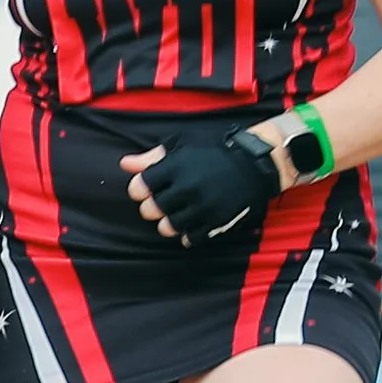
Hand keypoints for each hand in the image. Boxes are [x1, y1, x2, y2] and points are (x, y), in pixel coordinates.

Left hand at [121, 125, 278, 242]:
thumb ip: (152, 157)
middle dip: (152, 206)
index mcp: (175, 167)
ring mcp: (202, 207)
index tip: (147, 187)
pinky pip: (190, 238)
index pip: (139, 187)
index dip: (139, 188)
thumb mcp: (183, 144)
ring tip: (177, 212)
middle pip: (150, 210)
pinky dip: (187, 233)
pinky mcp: (216, 222)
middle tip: (163, 200)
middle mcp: (186, 188)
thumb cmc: (217, 148)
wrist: (257, 161)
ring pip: (167, 228)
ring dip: (167, 221)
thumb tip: (124, 164)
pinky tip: (192, 222)